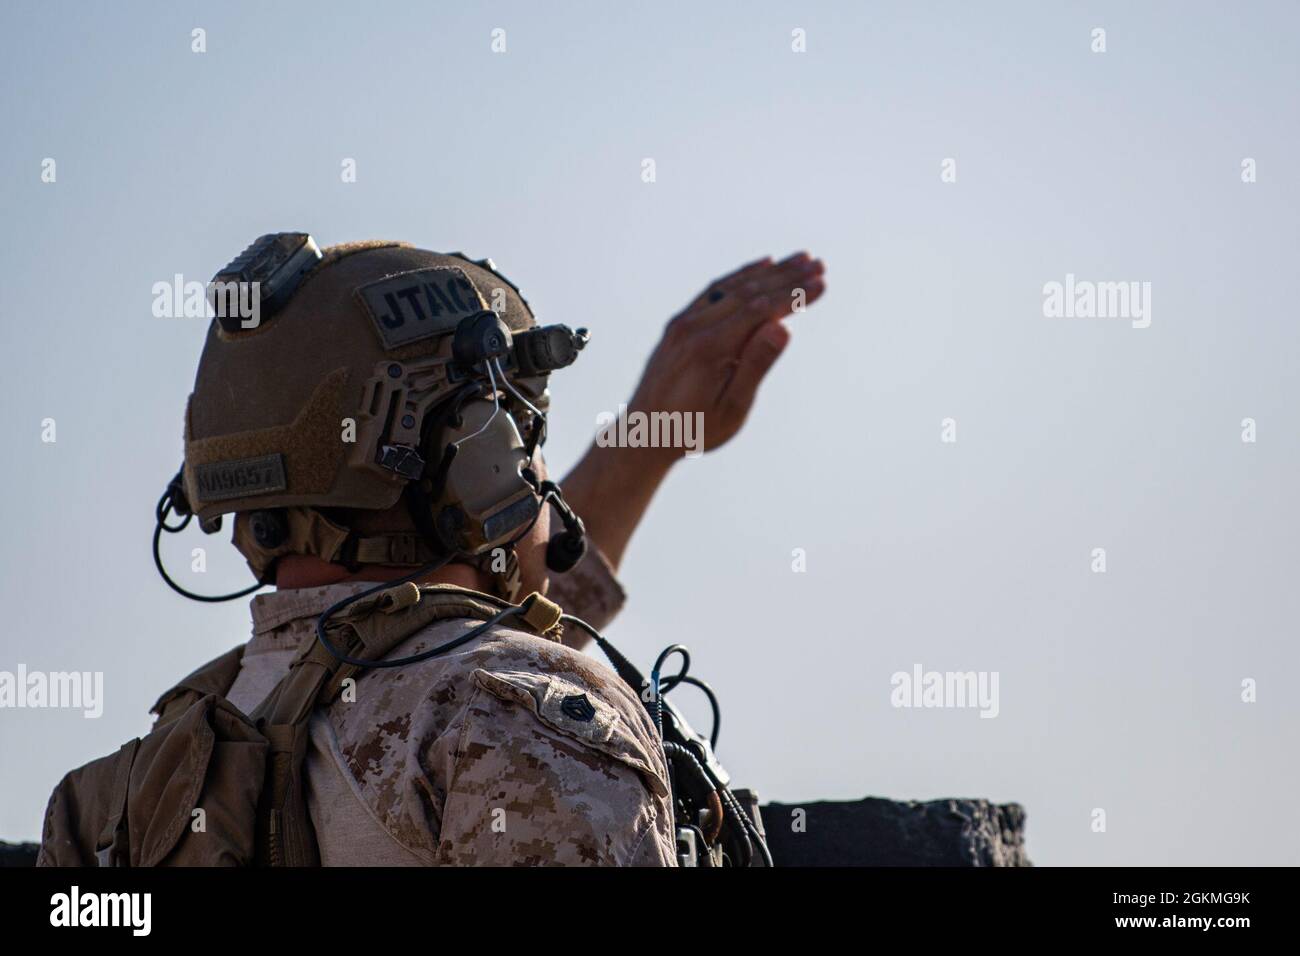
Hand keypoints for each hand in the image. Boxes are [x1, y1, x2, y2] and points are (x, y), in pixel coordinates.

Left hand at [558, 251, 825, 581]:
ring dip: (768, 272)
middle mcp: (692, 327)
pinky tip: (762, 267)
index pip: (759, 310)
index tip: (822, 283)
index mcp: (708, 348)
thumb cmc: (692, 429)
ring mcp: (682, 323)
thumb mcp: (731, 408)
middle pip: (748, 292)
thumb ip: (755, 366)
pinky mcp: (679, 324)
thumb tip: (782, 327)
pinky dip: (741, 277)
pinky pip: (714, 291)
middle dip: (787, 277)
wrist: (643, 434)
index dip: (793, 296)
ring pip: (732, 287)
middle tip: (819, 264)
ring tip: (800, 260)